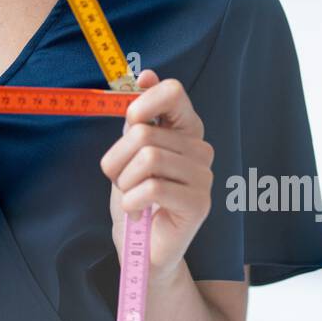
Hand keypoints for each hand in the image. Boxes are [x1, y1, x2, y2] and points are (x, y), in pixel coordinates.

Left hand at [99, 70, 213, 283]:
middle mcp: (200, 148)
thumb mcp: (129, 151)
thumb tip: (146, 74)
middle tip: (121, 180)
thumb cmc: (135, 195)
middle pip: (144, 133)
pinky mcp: (200, 203)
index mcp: (185, 128)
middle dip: (117, 159)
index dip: (142, 103)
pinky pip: (152, 188)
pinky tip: (138, 211)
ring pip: (147, 159)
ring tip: (130, 196)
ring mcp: (204, 176)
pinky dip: (132, 202)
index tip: (130, 123)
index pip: (173, 92)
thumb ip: (138, 117)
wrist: (142, 246)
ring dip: (125, 182)